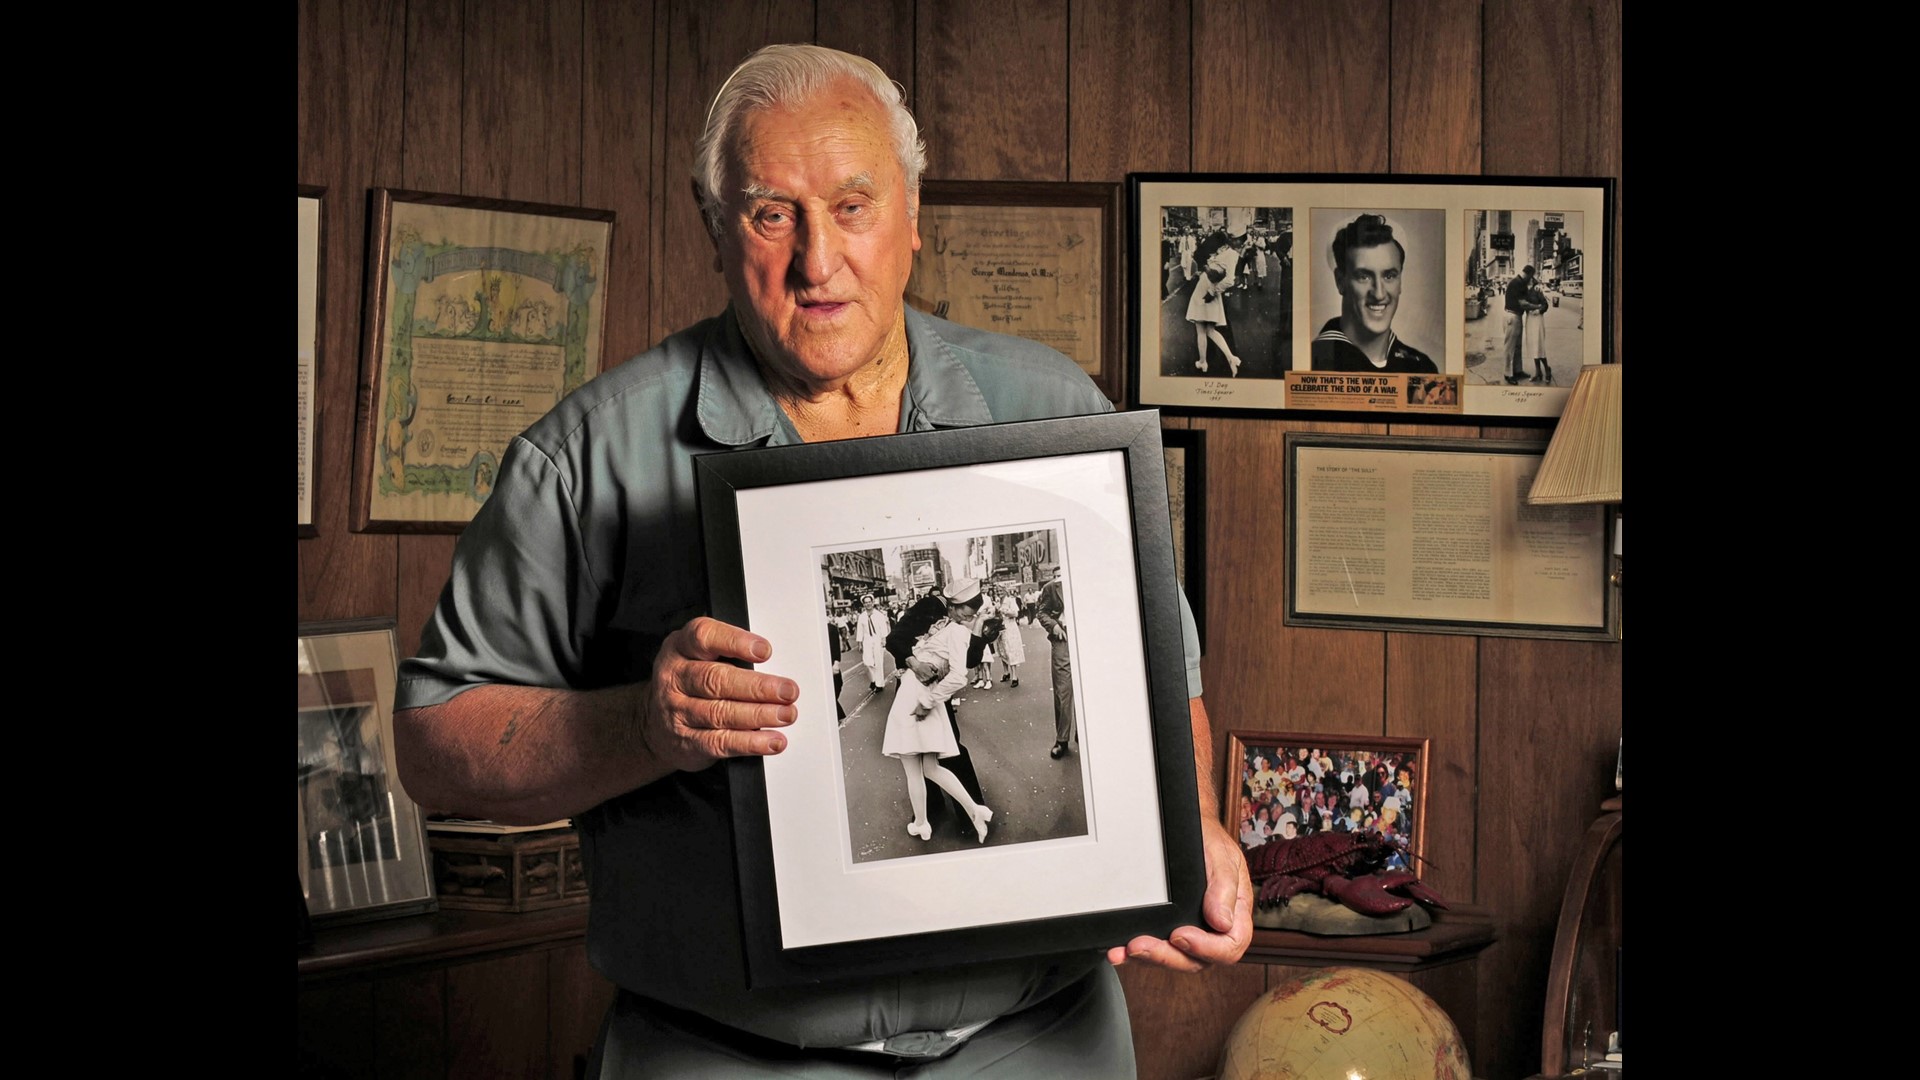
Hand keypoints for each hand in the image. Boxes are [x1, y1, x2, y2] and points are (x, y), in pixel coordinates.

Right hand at [638, 616, 796, 772]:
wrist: (654, 725)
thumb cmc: (688, 683)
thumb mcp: (699, 656)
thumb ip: (730, 652)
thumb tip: (774, 666)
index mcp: (680, 647)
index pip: (703, 637)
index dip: (735, 642)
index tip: (765, 651)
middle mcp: (675, 678)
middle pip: (716, 680)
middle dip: (757, 687)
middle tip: (787, 691)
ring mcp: (678, 712)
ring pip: (721, 713)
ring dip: (759, 715)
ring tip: (786, 714)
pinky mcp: (688, 743)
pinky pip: (722, 743)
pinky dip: (751, 742)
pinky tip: (772, 740)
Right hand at [907, 657, 942, 682]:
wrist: (916, 666)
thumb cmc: (923, 665)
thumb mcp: (931, 665)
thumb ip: (935, 669)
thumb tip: (937, 672)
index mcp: (931, 675)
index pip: (936, 677)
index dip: (936, 674)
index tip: (935, 673)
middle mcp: (928, 679)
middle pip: (934, 680)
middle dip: (934, 677)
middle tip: (932, 675)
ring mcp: (925, 681)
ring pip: (930, 682)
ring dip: (931, 680)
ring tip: (929, 677)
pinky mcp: (922, 681)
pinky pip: (926, 684)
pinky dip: (928, 683)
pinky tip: (927, 679)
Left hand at [1108, 815, 1251, 971]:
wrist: (1187, 828)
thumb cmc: (1208, 841)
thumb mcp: (1223, 856)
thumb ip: (1224, 887)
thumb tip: (1222, 921)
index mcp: (1235, 914)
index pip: (1229, 946)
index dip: (1205, 948)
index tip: (1181, 935)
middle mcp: (1214, 928)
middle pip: (1197, 960)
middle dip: (1167, 956)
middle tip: (1142, 945)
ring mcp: (1191, 930)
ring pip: (1174, 958)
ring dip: (1148, 959)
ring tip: (1127, 949)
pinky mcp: (1168, 929)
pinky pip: (1156, 948)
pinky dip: (1135, 954)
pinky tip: (1120, 952)